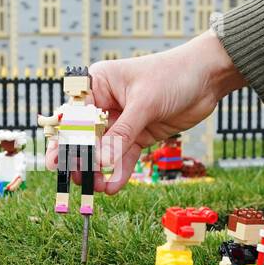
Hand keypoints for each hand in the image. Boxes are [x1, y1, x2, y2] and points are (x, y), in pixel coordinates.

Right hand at [49, 30, 244, 193]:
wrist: (208, 77)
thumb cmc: (173, 75)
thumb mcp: (145, 103)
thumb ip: (122, 133)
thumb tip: (101, 162)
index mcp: (99, 84)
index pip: (75, 115)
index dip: (65, 139)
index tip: (56, 161)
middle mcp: (106, 103)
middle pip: (87, 136)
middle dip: (82, 159)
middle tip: (77, 180)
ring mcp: (123, 120)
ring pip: (104, 150)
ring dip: (100, 171)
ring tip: (96, 189)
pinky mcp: (138, 134)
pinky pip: (124, 156)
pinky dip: (119, 172)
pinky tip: (113, 186)